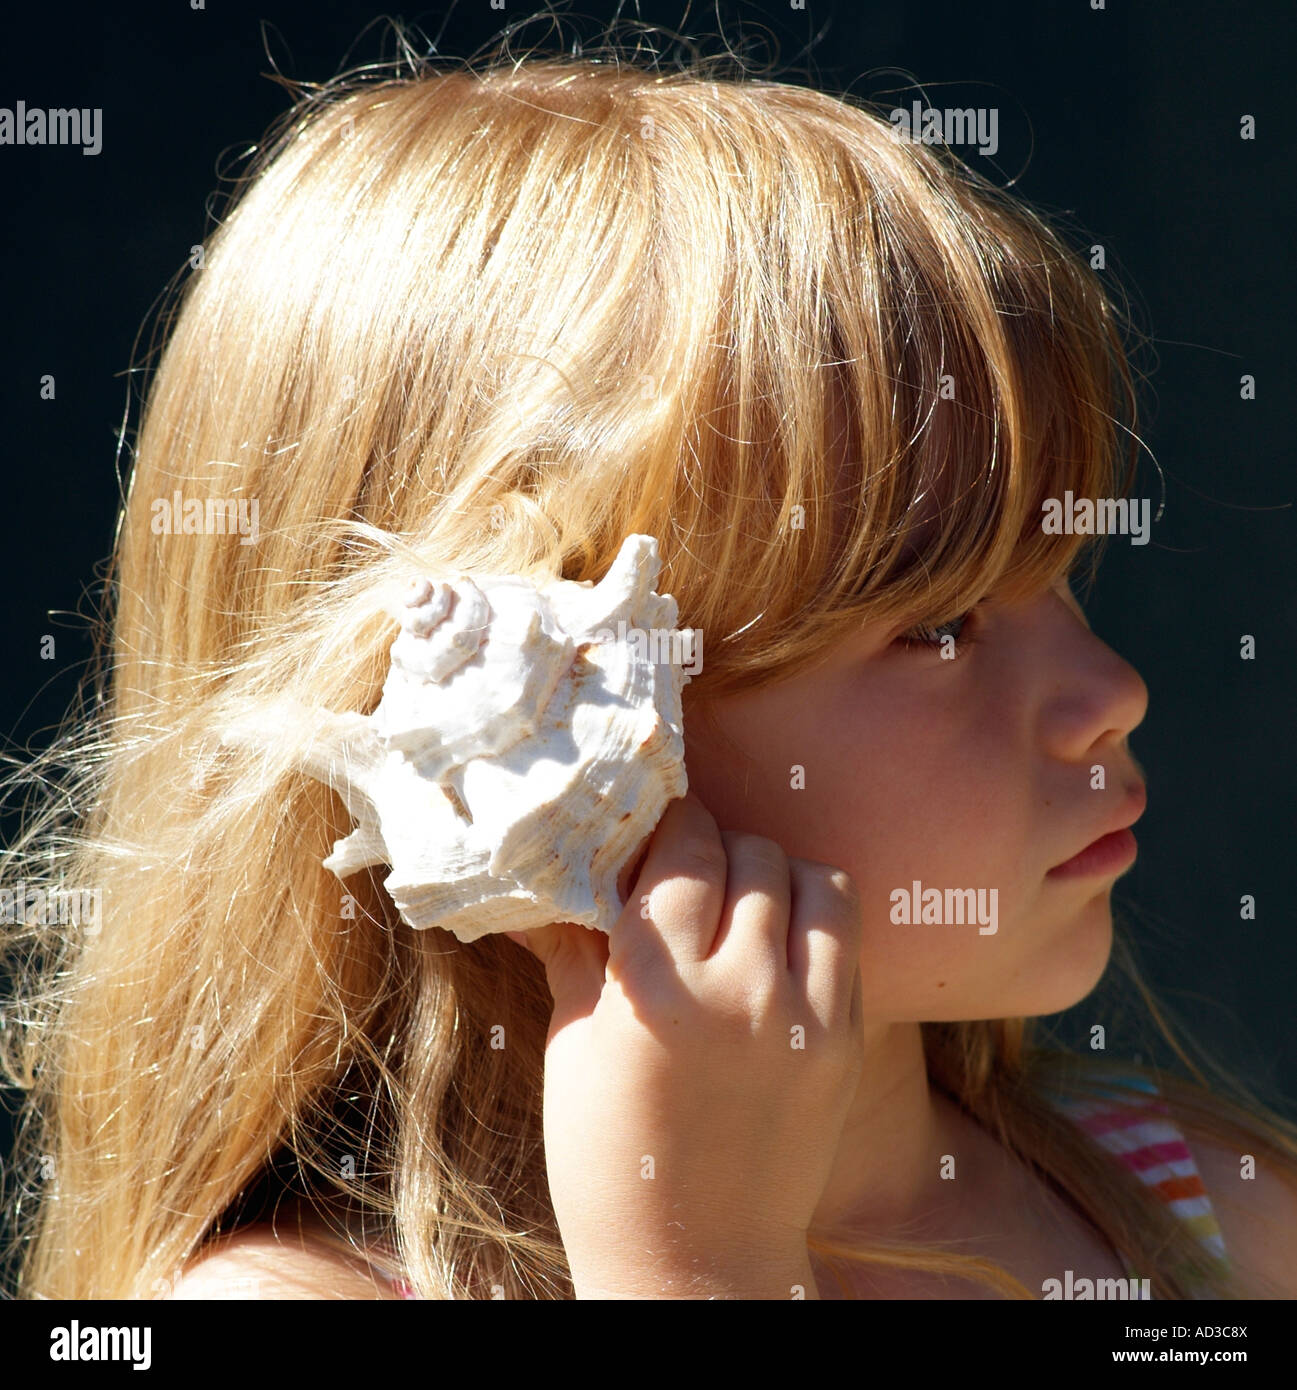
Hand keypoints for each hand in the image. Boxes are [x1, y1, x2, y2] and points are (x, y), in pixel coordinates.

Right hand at [508, 790, 864, 1298]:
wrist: (691, 1259)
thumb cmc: (606, 1152)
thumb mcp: (574, 1042)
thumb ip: (577, 946)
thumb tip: (551, 875)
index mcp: (655, 983)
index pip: (685, 846)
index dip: (672, 822)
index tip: (659, 828)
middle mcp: (738, 988)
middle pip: (750, 853)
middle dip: (718, 848)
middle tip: (695, 871)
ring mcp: (803, 1016)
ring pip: (813, 879)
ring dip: (777, 874)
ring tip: (748, 900)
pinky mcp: (846, 1042)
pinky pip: (848, 936)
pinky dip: (817, 919)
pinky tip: (784, 941)